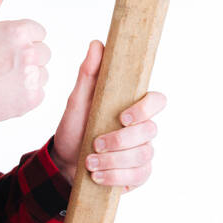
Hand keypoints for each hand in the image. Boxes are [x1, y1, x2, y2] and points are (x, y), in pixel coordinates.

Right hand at [0, 0, 50, 121]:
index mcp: (19, 31)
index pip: (38, 32)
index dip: (19, 39)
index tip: (2, 49)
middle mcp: (29, 53)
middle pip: (43, 52)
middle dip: (26, 57)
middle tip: (0, 65)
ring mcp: (31, 77)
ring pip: (42, 73)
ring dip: (27, 76)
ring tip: (1, 79)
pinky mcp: (31, 99)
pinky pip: (39, 93)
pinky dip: (25, 95)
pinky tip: (5, 92)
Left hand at [52, 40, 165, 192]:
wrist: (64, 162)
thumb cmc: (75, 129)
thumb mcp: (76, 102)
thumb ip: (88, 75)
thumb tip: (97, 44)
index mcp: (132, 107)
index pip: (157, 101)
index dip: (146, 109)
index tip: (123, 117)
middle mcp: (142, 129)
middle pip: (149, 131)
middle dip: (119, 141)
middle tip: (94, 144)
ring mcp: (142, 152)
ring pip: (143, 155)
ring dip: (113, 161)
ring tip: (89, 163)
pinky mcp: (138, 174)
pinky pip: (138, 176)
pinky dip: (115, 177)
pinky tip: (97, 177)